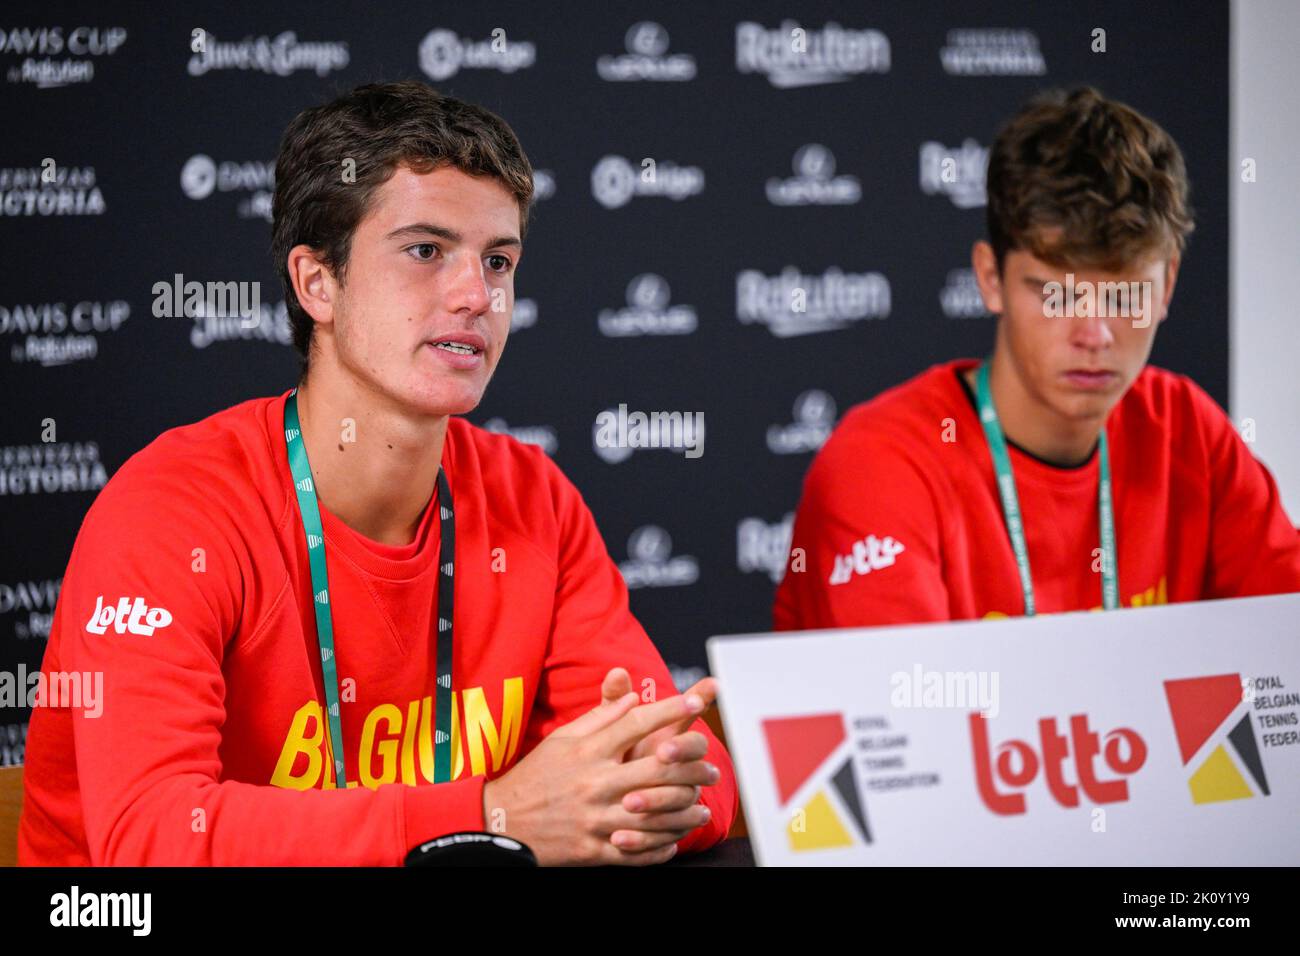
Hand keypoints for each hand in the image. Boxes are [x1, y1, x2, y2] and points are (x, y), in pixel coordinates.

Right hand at [481, 689, 718, 864]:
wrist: (501, 821)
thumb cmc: (537, 774)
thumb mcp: (563, 738)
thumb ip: (600, 718)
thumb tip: (633, 697)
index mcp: (587, 750)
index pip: (635, 723)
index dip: (668, 708)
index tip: (695, 699)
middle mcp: (593, 782)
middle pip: (654, 771)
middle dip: (690, 766)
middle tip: (712, 764)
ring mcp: (594, 819)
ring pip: (653, 816)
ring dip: (684, 811)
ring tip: (702, 806)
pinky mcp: (593, 850)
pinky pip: (635, 852)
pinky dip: (659, 847)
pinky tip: (676, 840)